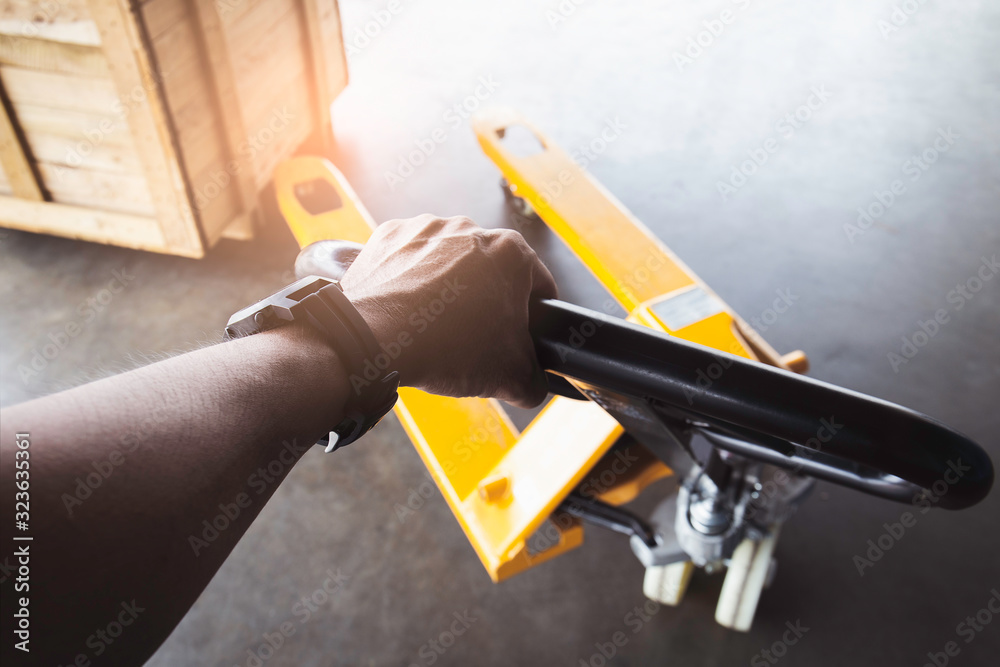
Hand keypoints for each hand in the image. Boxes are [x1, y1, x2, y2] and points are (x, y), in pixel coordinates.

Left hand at [339, 215, 556, 407]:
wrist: (372, 339)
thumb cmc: (446, 348)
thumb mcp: (509, 376)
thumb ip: (534, 380)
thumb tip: (533, 385)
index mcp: (512, 252)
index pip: (539, 287)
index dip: (535, 319)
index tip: (519, 339)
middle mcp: (471, 228)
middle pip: (492, 272)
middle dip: (487, 303)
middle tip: (474, 340)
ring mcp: (427, 228)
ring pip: (450, 264)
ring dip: (449, 290)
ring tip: (435, 328)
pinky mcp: (389, 237)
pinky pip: (411, 261)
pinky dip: (412, 281)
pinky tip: (407, 312)